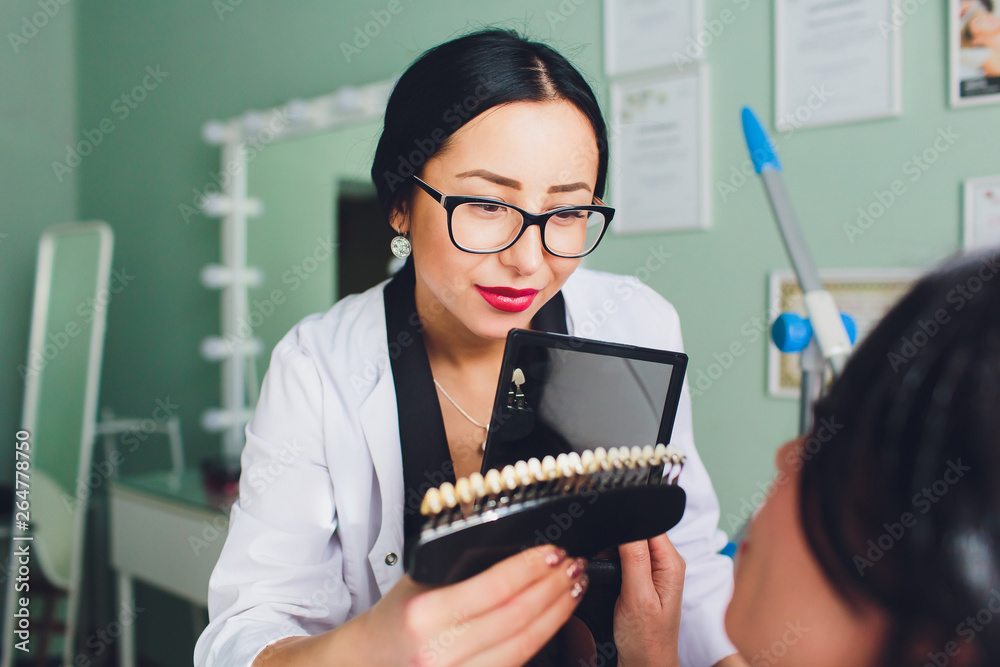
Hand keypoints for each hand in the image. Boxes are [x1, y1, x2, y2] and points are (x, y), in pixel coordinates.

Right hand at [361, 545, 588, 665]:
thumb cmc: (395, 619)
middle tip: (573, 566)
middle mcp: (439, 651)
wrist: (369, 662)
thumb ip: (458, 564)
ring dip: (557, 614)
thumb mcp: (417, 580)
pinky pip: (515, 664)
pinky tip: (552, 620)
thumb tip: (511, 541)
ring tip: (573, 588)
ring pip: (524, 646)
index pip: (495, 587)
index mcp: (424, 614)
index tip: (553, 551)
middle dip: (553, 588)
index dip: (532, 568)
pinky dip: (540, 639)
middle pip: (517, 617)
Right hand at [614, 534, 684, 666]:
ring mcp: (656, 570)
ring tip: (610, 572)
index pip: (649, 523)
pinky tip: (610, 574)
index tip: (610, 532)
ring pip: (630, 542)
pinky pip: (626, 557)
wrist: (645, 664)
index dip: (627, 522)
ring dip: (614, 550)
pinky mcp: (644, 578)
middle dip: (618, 537)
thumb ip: (634, 558)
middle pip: (639, 529)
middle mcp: (667, 563)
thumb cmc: (646, 639)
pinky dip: (614, 561)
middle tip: (607, 560)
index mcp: (671, 563)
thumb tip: (628, 522)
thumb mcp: (637, 596)